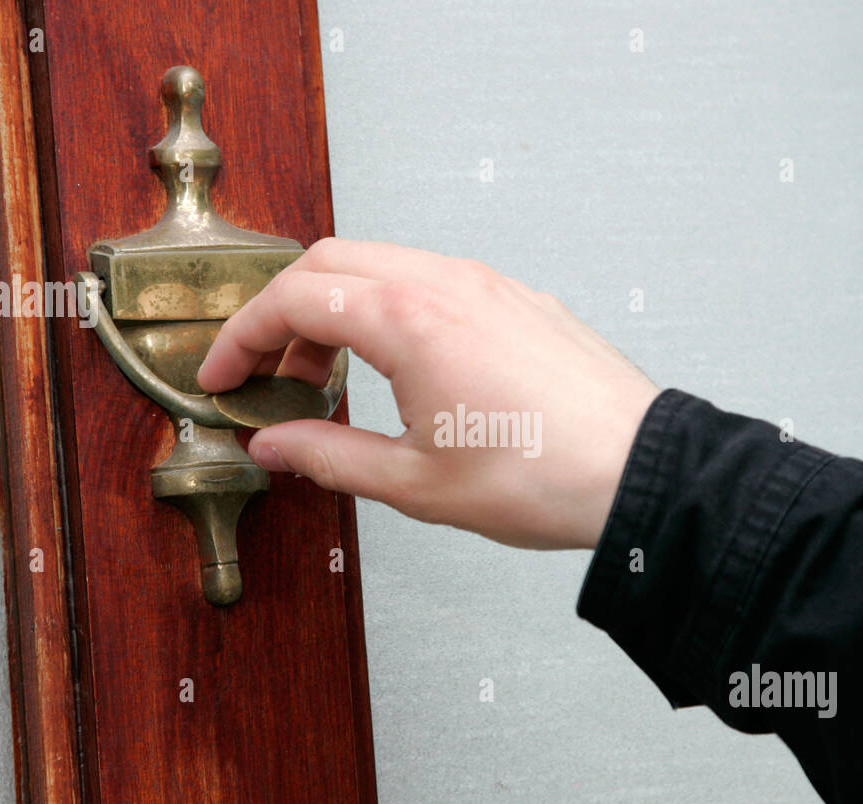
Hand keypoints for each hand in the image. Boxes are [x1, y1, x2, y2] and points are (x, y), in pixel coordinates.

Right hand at [197, 239, 659, 548]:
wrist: (638, 473)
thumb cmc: (544, 477)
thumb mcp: (416, 482)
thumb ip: (329, 456)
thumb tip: (274, 444)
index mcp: (409, 320)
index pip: (293, 299)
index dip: (242, 337)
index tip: (225, 374)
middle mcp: (447, 283)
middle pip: (330, 262)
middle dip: (283, 313)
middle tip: (270, 373)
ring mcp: (488, 284)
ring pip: (383, 264)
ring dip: (341, 308)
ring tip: (333, 378)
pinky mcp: (518, 299)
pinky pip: (433, 280)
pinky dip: (392, 308)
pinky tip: (400, 367)